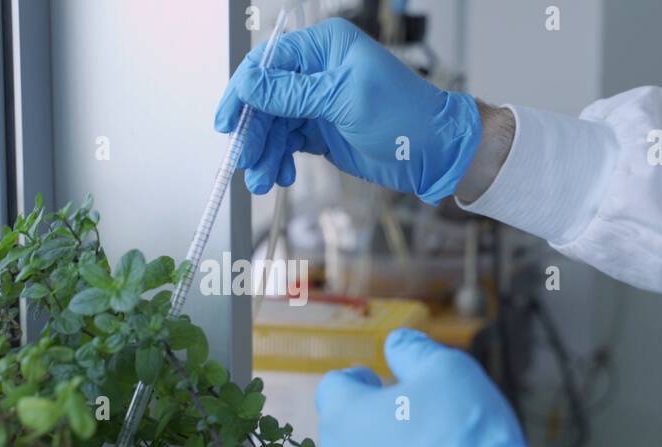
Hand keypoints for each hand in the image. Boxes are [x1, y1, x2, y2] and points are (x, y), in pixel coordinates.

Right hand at [214, 18, 481, 202]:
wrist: (433, 151)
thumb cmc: (402, 115)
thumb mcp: (343, 99)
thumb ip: (292, 93)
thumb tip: (247, 85)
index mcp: (323, 48)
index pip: (268, 65)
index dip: (243, 94)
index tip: (228, 123)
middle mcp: (316, 72)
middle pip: (265, 100)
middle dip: (254, 133)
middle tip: (246, 162)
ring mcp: (316, 103)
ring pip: (273, 126)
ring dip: (264, 154)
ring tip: (262, 181)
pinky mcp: (319, 131)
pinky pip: (287, 144)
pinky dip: (279, 160)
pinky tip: (280, 176)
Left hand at [314, 329, 558, 446]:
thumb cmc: (462, 437)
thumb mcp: (446, 369)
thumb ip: (413, 350)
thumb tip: (397, 342)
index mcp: (343, 417)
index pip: (334, 386)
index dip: (359, 379)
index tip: (381, 381)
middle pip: (346, 430)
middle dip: (372, 419)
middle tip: (413, 418)